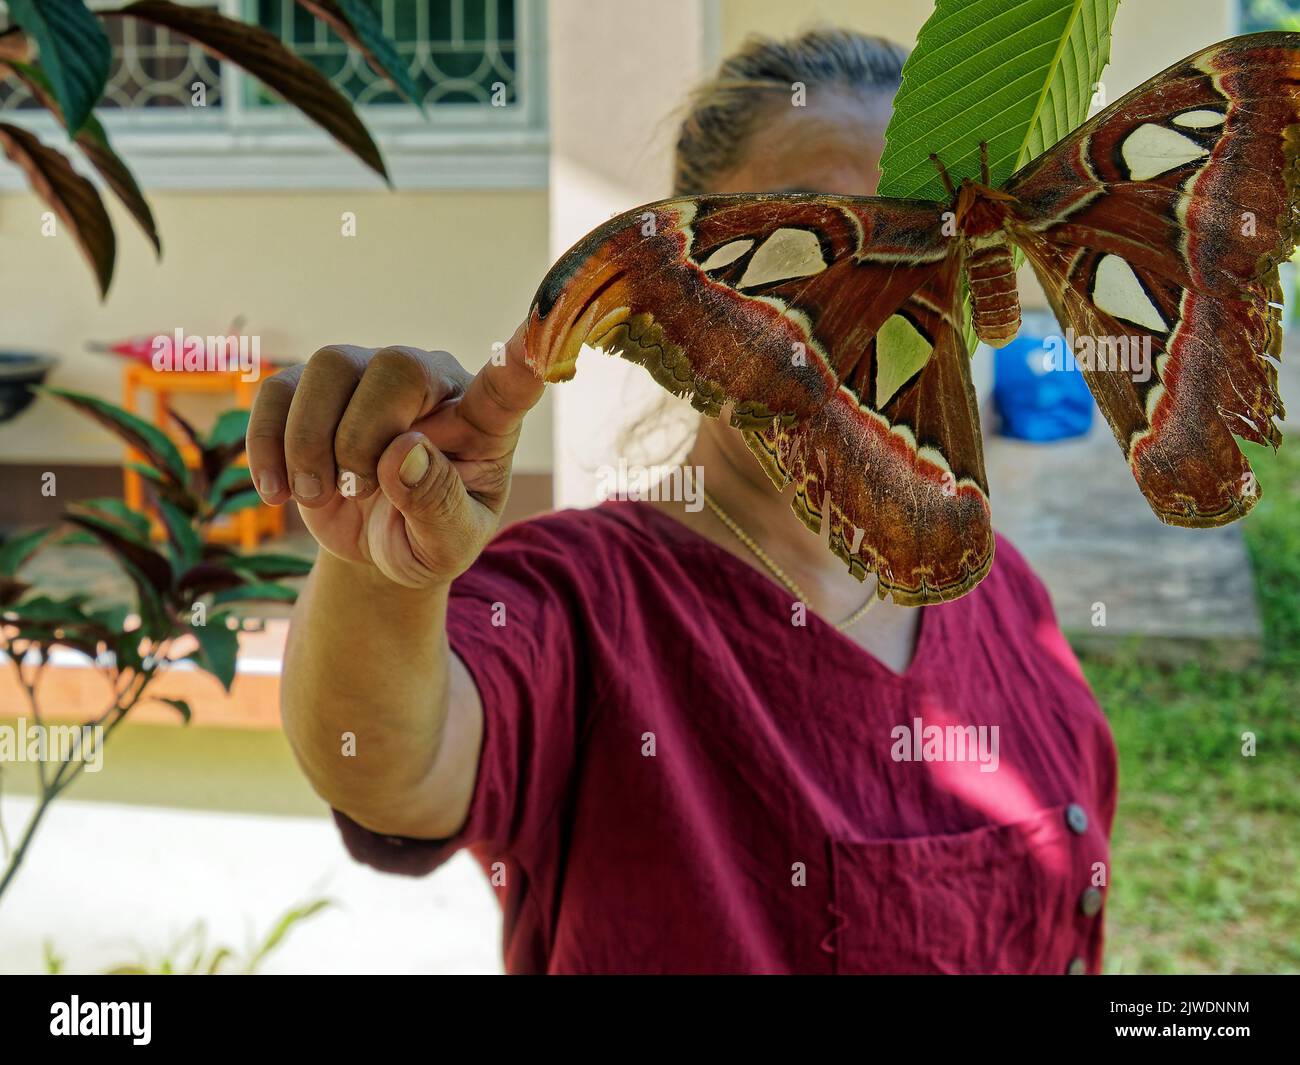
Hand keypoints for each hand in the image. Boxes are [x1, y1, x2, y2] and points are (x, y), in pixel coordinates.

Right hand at [245, 326, 541, 587]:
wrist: (373, 547)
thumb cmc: (426, 539)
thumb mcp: (444, 546)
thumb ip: (436, 506)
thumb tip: (404, 453)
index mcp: (483, 423)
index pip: (508, 386)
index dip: (523, 359)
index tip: (542, 333)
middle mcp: (432, 385)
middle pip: (395, 369)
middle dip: (363, 437)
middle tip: (357, 491)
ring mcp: (371, 378)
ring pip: (330, 366)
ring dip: (311, 441)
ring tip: (319, 496)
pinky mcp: (315, 391)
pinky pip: (277, 389)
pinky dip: (267, 443)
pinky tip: (278, 491)